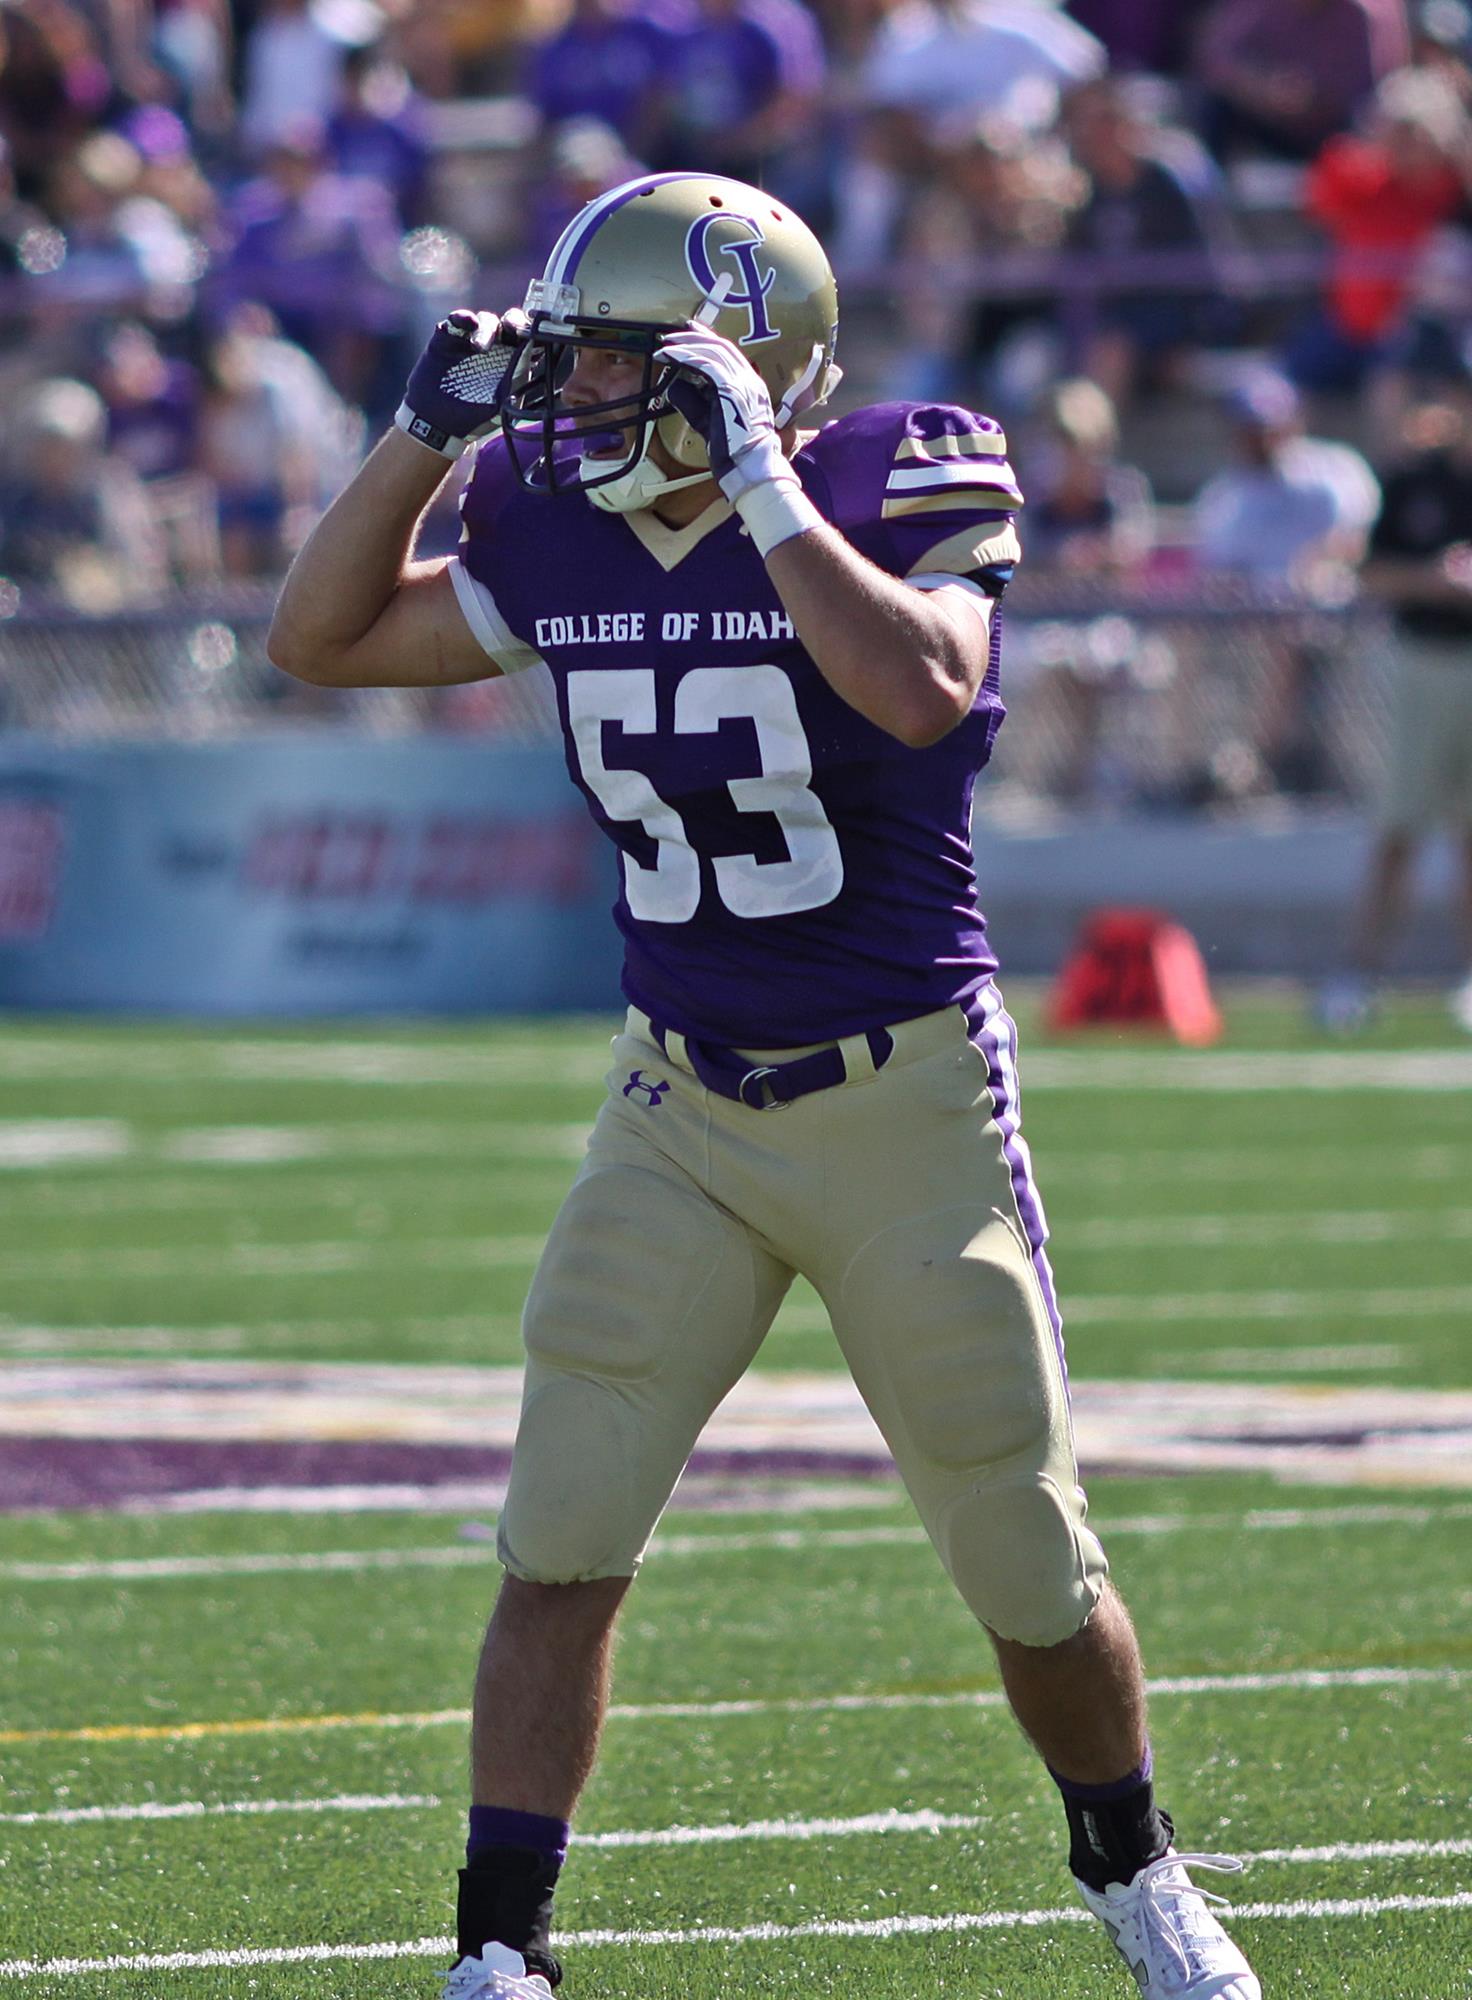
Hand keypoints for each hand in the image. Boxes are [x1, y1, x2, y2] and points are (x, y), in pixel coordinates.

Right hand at [395, 309, 527, 459]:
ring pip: (487, 320)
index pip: (530, 339)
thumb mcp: (501, 403)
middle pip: (511, 322)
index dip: (535, 331)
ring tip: (479, 347)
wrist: (435, 422)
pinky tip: (468, 323)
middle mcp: (496, 348)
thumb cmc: (473, 418)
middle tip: (513, 328)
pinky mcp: (450, 335)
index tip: (538, 332)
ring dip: (487, 329)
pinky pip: (459, 319)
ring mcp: (472, 339)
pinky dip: (464, 318)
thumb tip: (529, 350)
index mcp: (514, 363)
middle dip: (515, 321)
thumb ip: (515, 377)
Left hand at [657, 325, 788, 502]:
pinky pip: (707, 365)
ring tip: (666, 345)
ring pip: (713, 351)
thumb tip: (673, 386)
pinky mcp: (732, 390)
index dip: (707, 339)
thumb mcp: (708, 421)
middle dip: (694, 337)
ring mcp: (743, 383)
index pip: (728, 354)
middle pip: (720, 346)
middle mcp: (749, 380)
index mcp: (749, 385)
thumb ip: (693, 402)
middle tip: (672, 334)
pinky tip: (672, 355)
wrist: (748, 466)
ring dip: (687, 345)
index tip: (690, 332)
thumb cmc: (732, 450)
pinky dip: (687, 357)